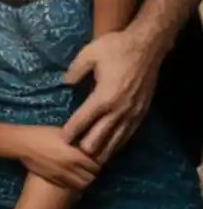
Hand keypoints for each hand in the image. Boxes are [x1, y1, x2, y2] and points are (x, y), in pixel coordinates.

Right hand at [15, 125, 98, 189]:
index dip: (96, 163)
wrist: (21, 143)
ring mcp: (61, 176)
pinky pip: (69, 186)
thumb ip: (78, 139)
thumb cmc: (41, 134)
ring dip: (83, 180)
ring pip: (81, 185)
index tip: (93, 159)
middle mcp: (70, 168)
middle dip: (91, 173)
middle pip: (91, 178)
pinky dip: (73, 183)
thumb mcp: (63, 132)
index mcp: (75, 155)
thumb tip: (90, 142)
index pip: (96, 166)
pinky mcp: (53, 180)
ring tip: (80, 173)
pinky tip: (69, 175)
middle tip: (88, 168)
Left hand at [62, 27, 160, 161]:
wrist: (147, 47)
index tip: (62, 141)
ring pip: (116, 139)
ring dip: (103, 150)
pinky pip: (129, 133)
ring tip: (92, 162)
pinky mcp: (142, 112)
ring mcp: (132, 112)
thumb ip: (74, 71)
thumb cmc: (115, 48)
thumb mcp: (88, 54)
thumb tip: (64, 84)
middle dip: (85, 147)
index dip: (71, 132)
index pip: (83, 120)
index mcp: (103, 97)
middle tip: (73, 156)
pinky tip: (113, 149)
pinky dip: (119, 143)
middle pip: (99, 136)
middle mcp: (118, 109)